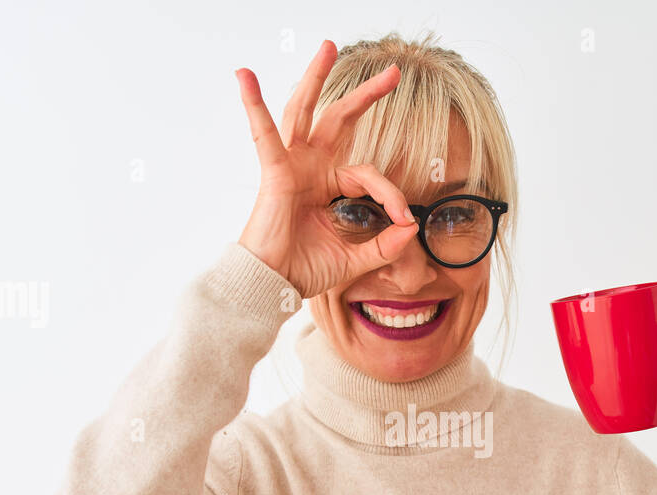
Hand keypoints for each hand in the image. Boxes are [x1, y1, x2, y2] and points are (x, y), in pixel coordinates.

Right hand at [233, 39, 419, 299]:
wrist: (272, 285)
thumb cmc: (304, 270)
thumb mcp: (356, 258)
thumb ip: (385, 245)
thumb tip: (412, 228)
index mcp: (329, 185)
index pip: (369, 174)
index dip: (391, 193)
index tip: (404, 218)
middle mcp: (311, 168)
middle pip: (338, 119)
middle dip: (366, 95)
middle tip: (393, 73)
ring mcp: (292, 166)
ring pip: (305, 111)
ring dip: (315, 77)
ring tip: (328, 47)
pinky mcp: (274, 172)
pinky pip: (263, 134)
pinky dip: (253, 105)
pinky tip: (244, 76)